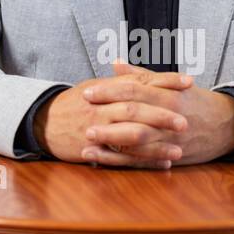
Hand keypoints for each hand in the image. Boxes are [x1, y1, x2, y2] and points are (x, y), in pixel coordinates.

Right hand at [33, 67, 193, 167]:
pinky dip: (144, 160)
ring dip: (157, 143)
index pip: (140, 81)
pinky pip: (122, 157)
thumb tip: (143, 71)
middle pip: (137, 109)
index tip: (189, 82)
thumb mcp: (96, 86)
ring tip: (180, 147)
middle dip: (163, 115)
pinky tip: (163, 162)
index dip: (166, 81)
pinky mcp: (95, 149)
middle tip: (186, 121)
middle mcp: (103, 107)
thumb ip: (121, 80)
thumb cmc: (74, 103)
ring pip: (131, 135)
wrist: (43, 121)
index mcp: (106, 88)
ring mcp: (98, 129)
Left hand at [81, 59, 233, 166]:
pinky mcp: (170, 155)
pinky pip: (141, 159)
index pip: (134, 89)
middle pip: (132, 113)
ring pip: (136, 138)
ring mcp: (171, 137)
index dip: (109, 90)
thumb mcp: (173, 84)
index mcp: (169, 94)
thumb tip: (116, 63)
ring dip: (109, 138)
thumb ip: (142, 74)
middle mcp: (170, 115)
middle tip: (82, 113)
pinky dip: (120, 159)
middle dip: (105, 114)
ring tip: (86, 137)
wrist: (228, 125)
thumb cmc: (196, 102)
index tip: (87, 92)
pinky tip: (100, 158)